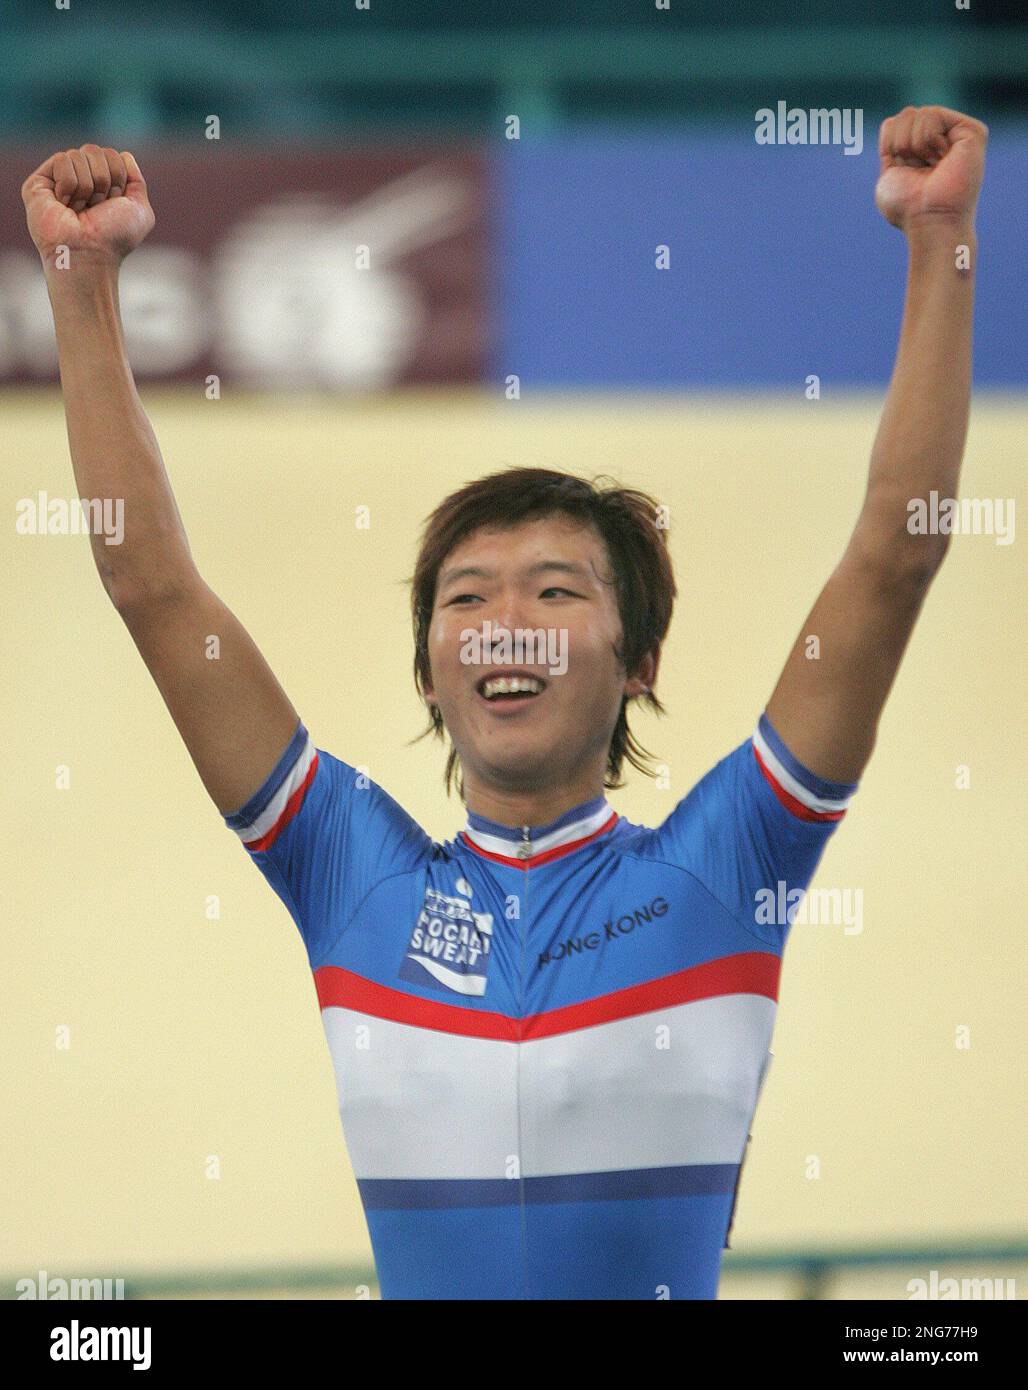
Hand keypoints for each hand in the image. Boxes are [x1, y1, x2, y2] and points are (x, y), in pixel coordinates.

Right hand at [22, 144, 154, 268]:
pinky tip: (64, 204)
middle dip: (103, 180)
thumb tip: (125, 155)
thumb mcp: (140, 212)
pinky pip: (62, 160)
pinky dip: (69, 185)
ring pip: (78, 155)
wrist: (89, 253)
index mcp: (103, 184)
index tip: (113, 203)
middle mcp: (81, 179)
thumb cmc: (114, 238)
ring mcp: (59, 180)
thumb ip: (137, 182)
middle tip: (96, 207)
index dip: (118, 178)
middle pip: (95, 150)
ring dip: (86, 187)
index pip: (113, 156)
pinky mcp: (39, 182)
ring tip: (79, 209)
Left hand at [874, 106, 986, 232]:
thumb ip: (889, 145)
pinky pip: (932, 114)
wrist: (928, 220)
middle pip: (906, 115)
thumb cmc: (907, 209)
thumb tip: (891, 121)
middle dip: (900, 144)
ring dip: (913, 144)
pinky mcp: (971, 131)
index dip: (890, 146)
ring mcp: (958, 134)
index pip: (895, 125)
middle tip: (917, 170)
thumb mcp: (888, 174)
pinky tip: (940, 157)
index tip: (903, 171)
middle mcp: (943, 140)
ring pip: (918, 113)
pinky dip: (926, 138)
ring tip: (930, 166)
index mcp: (924, 151)